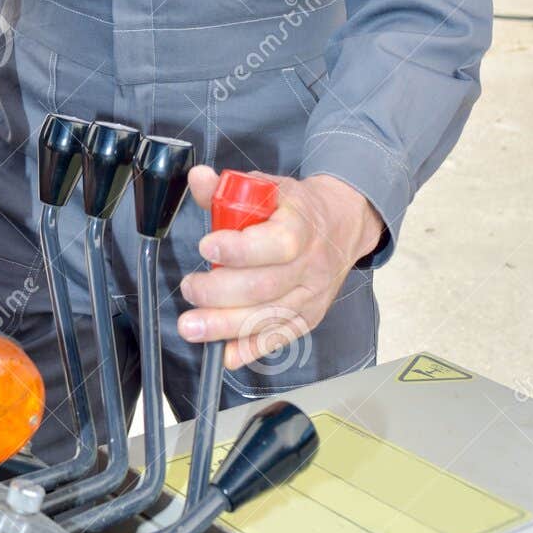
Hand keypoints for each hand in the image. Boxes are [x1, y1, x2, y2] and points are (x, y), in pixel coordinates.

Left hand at [176, 169, 384, 368]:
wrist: (342, 226)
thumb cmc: (296, 209)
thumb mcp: (267, 189)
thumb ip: (227, 190)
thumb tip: (198, 179)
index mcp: (301, 227)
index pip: (276, 243)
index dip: (239, 249)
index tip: (207, 247)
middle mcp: (309, 265)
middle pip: (265, 286)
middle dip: (220, 292)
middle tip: (190, 288)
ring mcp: (310, 296)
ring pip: (269, 317)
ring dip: (225, 325)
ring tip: (192, 326)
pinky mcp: (308, 318)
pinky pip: (278, 338)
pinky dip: (248, 349)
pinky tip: (223, 353)